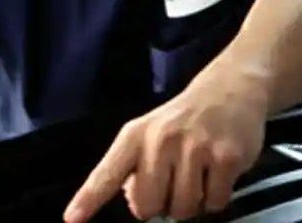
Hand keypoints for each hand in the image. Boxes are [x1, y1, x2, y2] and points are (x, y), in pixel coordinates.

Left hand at [63, 66, 269, 221]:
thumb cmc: (181, 120)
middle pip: (148, 206)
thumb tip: (135, 202)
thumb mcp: (148, 132)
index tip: (72, 219)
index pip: (107, 173)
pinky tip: (215, 174)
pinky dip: (215, 198)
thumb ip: (134, 167)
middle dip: (160, 206)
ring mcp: (195, 148)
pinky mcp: (226, 158)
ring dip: (190, 204)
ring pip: (183, 209)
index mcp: (135, 136)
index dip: (88, 199)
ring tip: (195, 176)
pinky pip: (214, 203)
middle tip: (171, 185)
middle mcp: (161, 140)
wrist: (229, 90)